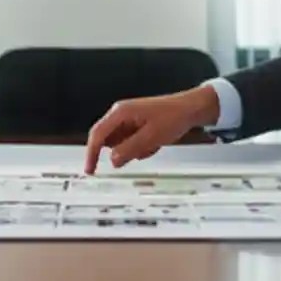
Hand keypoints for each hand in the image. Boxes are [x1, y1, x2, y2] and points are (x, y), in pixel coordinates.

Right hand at [84, 86, 219, 173]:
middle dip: (123, 151)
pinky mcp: (136, 125)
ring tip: (153, 144)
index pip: (97, 135)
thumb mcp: (151, 137)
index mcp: (120, 113)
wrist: (190, 109)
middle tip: (142, 150)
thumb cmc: (172, 117)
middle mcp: (121, 115)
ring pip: (121, 144)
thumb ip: (129, 149)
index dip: (91, 154)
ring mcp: (128, 120)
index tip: (90, 170)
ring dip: (134, 150)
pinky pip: (131, 143)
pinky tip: (156, 142)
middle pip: (108, 140)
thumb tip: (112, 161)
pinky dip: (141, 147)